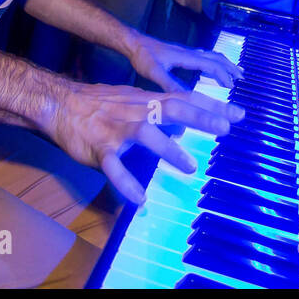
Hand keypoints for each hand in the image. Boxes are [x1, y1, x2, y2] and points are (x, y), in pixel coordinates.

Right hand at [46, 80, 243, 203]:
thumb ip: (158, 110)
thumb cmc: (98, 103)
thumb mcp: (132, 100)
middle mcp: (136, 111)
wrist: (59, 104)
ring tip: (191, 167)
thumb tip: (184, 123)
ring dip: (169, 150)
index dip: (212, 106)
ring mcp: (117, 129)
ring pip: (146, 134)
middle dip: (200, 117)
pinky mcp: (100, 148)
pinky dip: (126, 183)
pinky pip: (114, 168)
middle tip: (226, 128)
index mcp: (146, 100)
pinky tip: (140, 199)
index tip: (239, 113)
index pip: (184, 99)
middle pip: (172, 109)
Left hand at [124, 31, 242, 91]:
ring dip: (226, 63)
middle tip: (243, 78)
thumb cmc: (143, 56)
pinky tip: (215, 67)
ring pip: (212, 55)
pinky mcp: (183, 53)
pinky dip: (216, 61)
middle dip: (230, 68)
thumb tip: (186, 98)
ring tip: (236, 72)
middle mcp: (190, 52)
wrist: (134, 42)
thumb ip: (169, 83)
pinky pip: (206, 56)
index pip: (211, 64)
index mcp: (186, 57)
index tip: (233, 87)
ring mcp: (187, 52)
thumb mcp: (154, 72)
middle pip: (216, 58)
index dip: (223, 75)